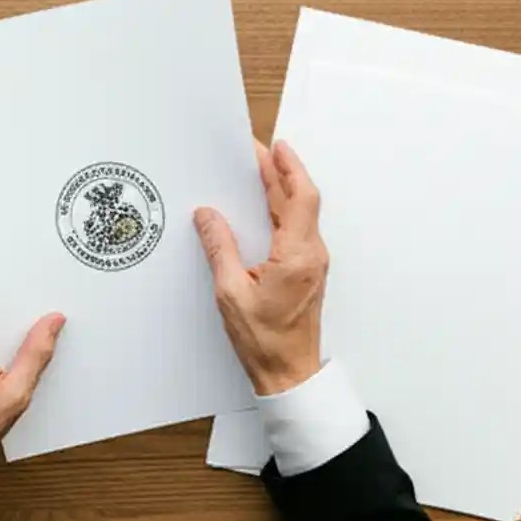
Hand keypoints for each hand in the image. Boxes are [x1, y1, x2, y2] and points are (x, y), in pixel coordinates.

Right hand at [193, 138, 326, 395]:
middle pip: (300, 202)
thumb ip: (220, 248)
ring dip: (279, 192)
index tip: (276, 147)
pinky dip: (279, 213)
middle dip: (279, 174)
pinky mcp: (306, 272)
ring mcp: (312, 264)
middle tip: (254, 154)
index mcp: (297, 255)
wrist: (289, 373)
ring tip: (255, 175)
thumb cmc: (264, 340)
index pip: (300, 197)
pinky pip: (295, 232)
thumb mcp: (231, 292)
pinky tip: (260, 211)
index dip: (289, 168)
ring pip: (299, 216)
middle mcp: (311, 255)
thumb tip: (208, 216)